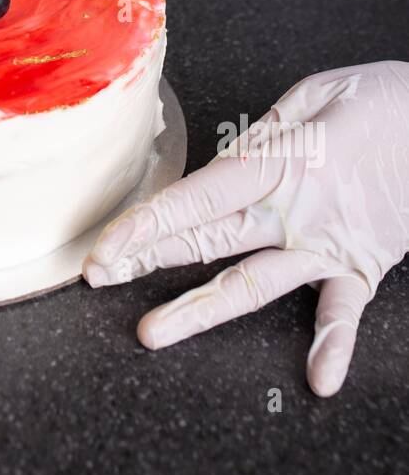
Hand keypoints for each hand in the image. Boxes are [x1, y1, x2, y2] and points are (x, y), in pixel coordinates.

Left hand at [83, 61, 408, 396]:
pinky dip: (333, 345)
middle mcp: (293, 210)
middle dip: (146, 259)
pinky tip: (319, 379)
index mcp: (277, 163)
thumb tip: (222, 165)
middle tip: (96, 279)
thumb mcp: (314, 95)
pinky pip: (343, 311)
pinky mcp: (362, 265)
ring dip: (200, 310)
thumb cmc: (379, 102)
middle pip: (207, 240)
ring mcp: (326, 244)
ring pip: (252, 283)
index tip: (103, 246)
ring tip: (152, 334)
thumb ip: (262, 134)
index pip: (196, 199)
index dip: (145, 223)